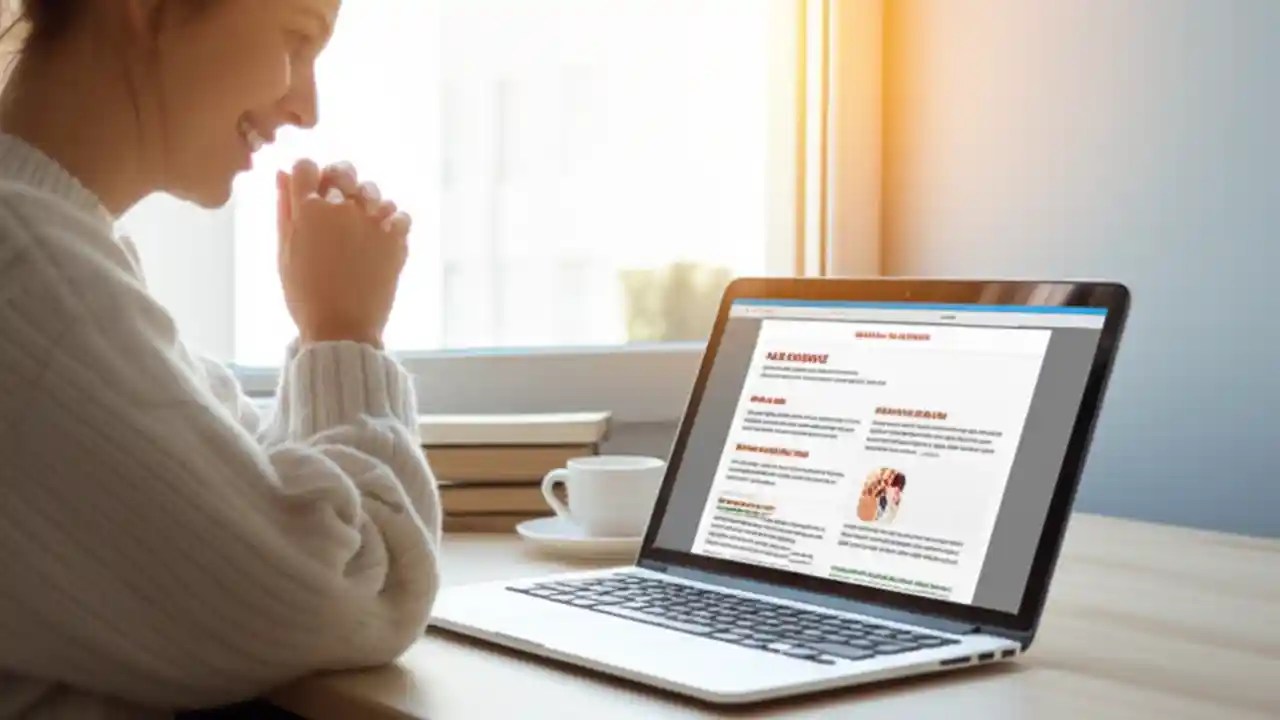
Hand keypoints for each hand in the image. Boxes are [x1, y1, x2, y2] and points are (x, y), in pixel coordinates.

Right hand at [277, 159, 412, 347]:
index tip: (311, 190)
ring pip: (372, 191)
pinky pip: (399, 214)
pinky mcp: (396, 238)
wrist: (342, 328)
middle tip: (338, 202)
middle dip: (338, 181)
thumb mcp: (284, 252)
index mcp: (308, 210)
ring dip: (366, 202)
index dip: (308, 175)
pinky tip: (381, 237)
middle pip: (342, 172)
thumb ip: (284, 210)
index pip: (306, 166)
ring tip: (360, 226)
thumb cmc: (305, 294)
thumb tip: (284, 174)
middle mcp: (341, 208)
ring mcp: (371, 221)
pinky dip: (392, 221)